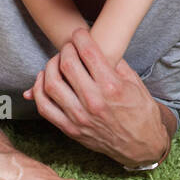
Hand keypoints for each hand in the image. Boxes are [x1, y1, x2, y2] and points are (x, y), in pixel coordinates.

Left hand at [24, 28, 168, 167]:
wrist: (141, 147)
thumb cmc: (141, 113)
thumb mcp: (136, 84)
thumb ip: (116, 64)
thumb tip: (99, 46)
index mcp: (112, 87)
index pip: (88, 52)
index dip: (80, 37)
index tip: (79, 33)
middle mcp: (93, 101)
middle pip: (67, 64)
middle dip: (66, 49)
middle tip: (69, 46)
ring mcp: (79, 117)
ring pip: (51, 84)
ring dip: (50, 66)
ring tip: (57, 61)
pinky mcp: (70, 129)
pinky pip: (45, 107)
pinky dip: (39, 90)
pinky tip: (44, 80)